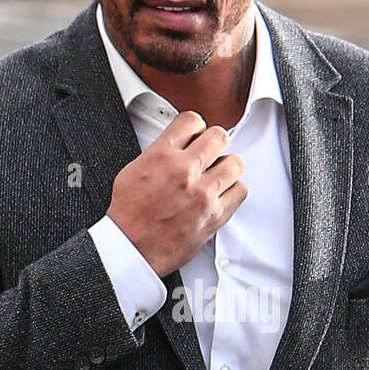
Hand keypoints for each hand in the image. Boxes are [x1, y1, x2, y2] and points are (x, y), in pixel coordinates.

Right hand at [106, 111, 246, 276]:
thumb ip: (158, 154)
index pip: (191, 121)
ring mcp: (202, 193)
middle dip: (215, 143)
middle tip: (211, 153)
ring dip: (228, 166)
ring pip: (235, 163)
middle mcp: (184, 171)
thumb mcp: (132, 171)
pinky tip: (222, 193)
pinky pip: (240, 191)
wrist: (130, 248)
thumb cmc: (128, 217)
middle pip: (219, 137)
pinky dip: (233, 190)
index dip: (196, 127)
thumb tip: (175, 146)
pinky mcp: (214, 215)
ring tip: (219, 174)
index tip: (197, 135)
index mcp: (161, 156)